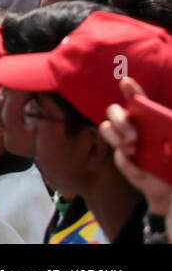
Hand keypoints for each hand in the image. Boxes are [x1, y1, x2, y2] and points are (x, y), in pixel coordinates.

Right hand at [100, 78, 171, 216]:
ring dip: (116, 138)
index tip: (126, 82)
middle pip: (114, 111)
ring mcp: (123, 141)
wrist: (169, 188)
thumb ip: (170, 130)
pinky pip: (118, 158)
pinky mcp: (122, 160)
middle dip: (119, 120)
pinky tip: (139, 169)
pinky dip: (128, 163)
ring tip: (133, 150)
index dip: (129, 89)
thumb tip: (160, 128)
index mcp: (147, 117)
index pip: (135, 98)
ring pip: (106, 128)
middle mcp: (132, 125)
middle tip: (134, 136)